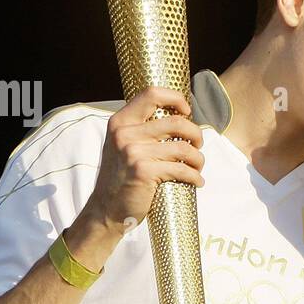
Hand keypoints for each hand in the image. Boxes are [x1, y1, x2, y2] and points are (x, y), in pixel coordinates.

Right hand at [83, 86, 204, 237]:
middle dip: (196, 134)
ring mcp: (133, 152)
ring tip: (197, 167)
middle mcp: (125, 133)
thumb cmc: (121, 177)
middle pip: (177, 121)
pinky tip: (196, 181)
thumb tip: (179, 117)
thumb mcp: (123, 145)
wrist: (105, 209)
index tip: (187, 112)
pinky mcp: (143, 171)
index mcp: (120, 122)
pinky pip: (182, 169)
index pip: (152, 94)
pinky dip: (195, 176)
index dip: (176, 99)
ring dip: (198, 159)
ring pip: (183, 147)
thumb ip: (141, 129)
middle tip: (197, 145)